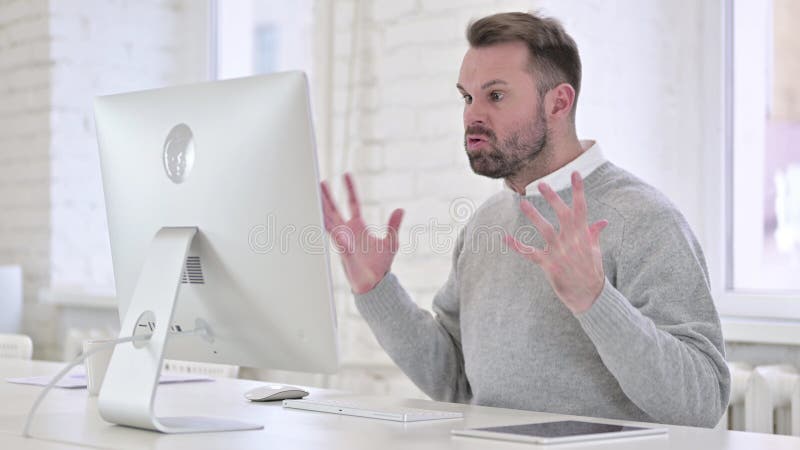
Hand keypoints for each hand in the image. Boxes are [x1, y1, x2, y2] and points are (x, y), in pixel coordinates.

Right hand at [320, 173, 403, 293]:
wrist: (374, 284)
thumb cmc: (380, 264)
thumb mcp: (391, 241)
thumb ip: (394, 225)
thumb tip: (401, 209)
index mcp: (358, 226)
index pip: (352, 203)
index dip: (350, 189)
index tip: (346, 174)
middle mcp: (346, 231)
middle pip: (334, 209)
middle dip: (327, 196)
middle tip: (320, 181)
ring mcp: (342, 240)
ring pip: (329, 221)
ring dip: (323, 208)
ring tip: (315, 195)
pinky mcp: (343, 252)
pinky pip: (338, 240)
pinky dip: (336, 233)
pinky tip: (331, 224)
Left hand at [505, 171, 607, 312]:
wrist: (590, 296)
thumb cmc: (592, 271)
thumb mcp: (595, 250)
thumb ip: (594, 234)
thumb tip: (602, 221)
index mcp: (583, 235)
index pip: (582, 208)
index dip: (579, 190)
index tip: (575, 173)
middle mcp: (572, 241)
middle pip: (563, 215)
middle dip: (553, 198)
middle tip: (542, 183)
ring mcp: (560, 252)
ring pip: (546, 230)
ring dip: (534, 216)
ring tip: (523, 203)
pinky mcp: (549, 265)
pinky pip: (531, 253)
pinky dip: (518, 246)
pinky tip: (505, 238)